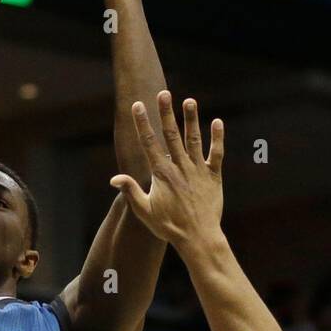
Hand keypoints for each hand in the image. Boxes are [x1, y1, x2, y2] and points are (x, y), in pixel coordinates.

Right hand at [111, 92, 223, 249]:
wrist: (198, 238)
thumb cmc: (169, 226)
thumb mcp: (144, 211)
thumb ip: (131, 191)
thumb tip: (113, 178)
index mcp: (162, 174)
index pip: (149, 143)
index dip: (142, 123)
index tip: (138, 105)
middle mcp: (180, 167)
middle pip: (171, 134)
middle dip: (166, 113)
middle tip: (163, 93)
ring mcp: (198, 170)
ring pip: (194, 139)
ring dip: (191, 119)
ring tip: (189, 101)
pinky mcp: (214, 176)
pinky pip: (216, 153)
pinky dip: (217, 138)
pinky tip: (217, 122)